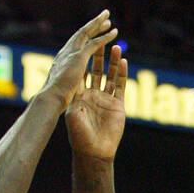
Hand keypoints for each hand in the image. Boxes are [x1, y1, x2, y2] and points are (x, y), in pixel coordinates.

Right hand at [42, 11, 117, 110]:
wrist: (50, 101)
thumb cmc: (52, 101)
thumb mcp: (59, 89)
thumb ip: (64, 85)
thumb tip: (62, 91)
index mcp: (61, 62)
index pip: (73, 46)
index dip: (83, 38)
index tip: (91, 33)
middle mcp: (65, 54)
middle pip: (80, 35)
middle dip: (91, 26)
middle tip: (101, 18)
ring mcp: (71, 54)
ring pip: (86, 34)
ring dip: (97, 24)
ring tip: (108, 16)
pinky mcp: (79, 58)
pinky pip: (94, 44)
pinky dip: (104, 38)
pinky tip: (113, 32)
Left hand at [65, 42, 126, 160]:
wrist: (94, 153)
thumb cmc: (79, 136)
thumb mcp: (72, 113)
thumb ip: (73, 95)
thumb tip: (69, 78)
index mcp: (80, 96)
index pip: (82, 72)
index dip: (83, 59)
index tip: (84, 44)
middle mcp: (93, 95)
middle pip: (97, 70)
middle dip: (99, 55)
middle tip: (101, 40)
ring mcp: (106, 100)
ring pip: (111, 76)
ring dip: (113, 62)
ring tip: (116, 47)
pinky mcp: (118, 106)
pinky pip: (121, 86)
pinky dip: (122, 74)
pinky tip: (124, 61)